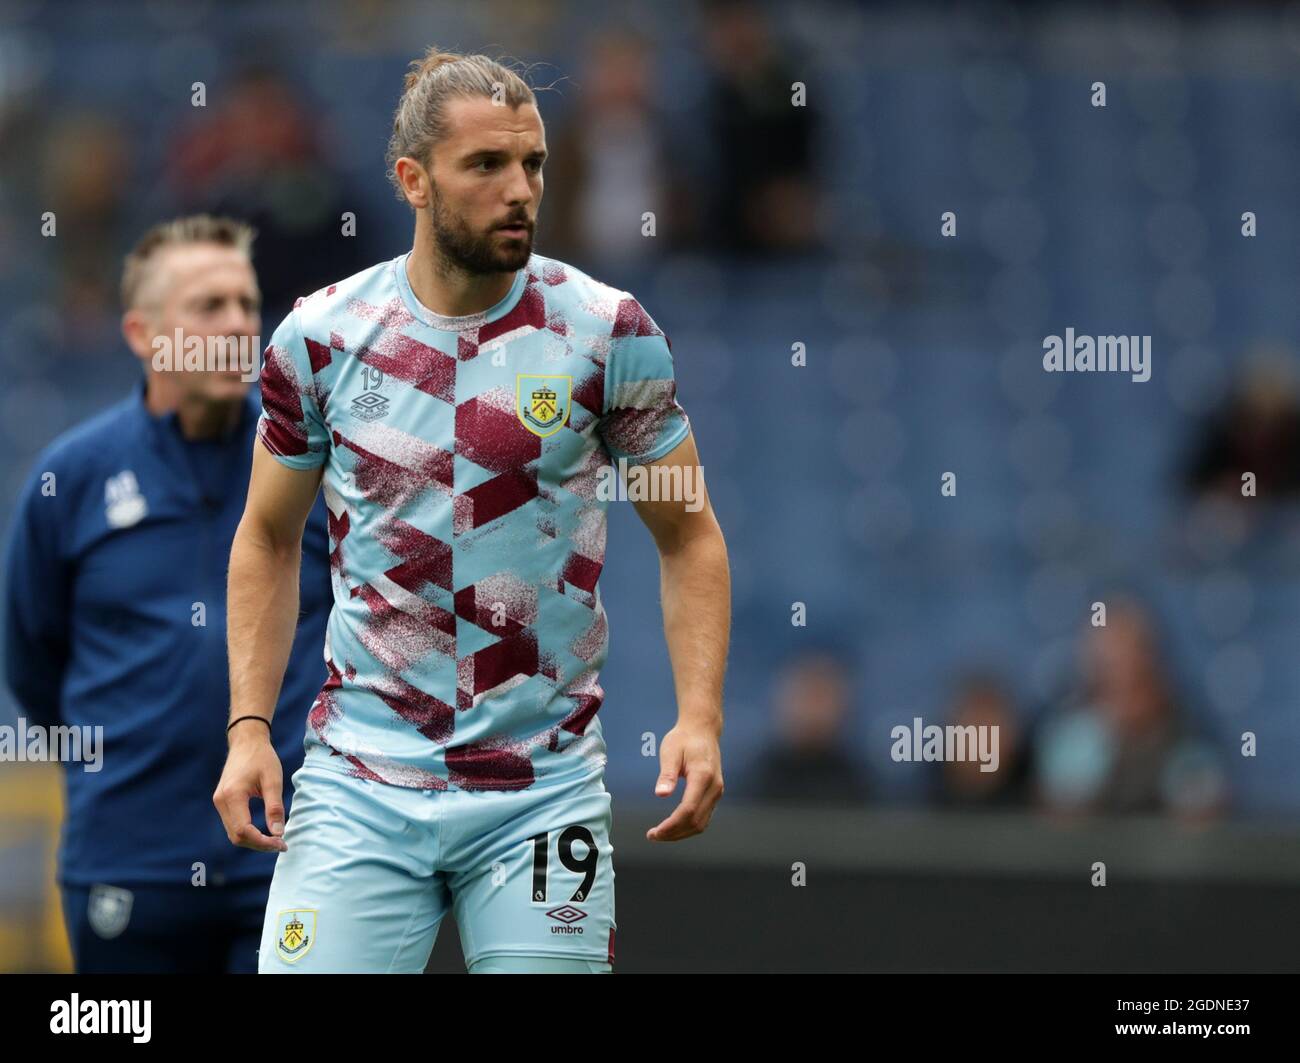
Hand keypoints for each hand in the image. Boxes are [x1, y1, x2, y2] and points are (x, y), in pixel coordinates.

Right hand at [213, 721, 286, 851]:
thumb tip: (278, 833)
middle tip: (281, 844)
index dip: (262, 842)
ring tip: (275, 840)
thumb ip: (274, 807)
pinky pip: (233, 825)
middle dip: (259, 844)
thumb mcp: (273, 780)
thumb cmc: (262, 757)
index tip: (282, 843)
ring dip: (253, 840)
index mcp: (232, 795)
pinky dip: (247, 833)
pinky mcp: (222, 802)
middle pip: (236, 836)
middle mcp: (221, 801)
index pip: (243, 831)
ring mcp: (219, 802)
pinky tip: (264, 832)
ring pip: (233, 833)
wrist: (246, 742)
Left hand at [647, 721, 722, 840]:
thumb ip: (667, 774)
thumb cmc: (683, 739)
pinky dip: (688, 827)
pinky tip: (673, 827)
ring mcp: (717, 792)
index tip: (654, 832)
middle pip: (695, 821)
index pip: (688, 810)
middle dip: (674, 833)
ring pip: (701, 824)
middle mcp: (714, 788)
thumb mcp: (670, 752)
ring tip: (660, 834)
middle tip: (652, 835)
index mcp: (703, 776)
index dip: (671, 825)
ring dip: (681, 833)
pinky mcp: (715, 794)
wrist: (703, 730)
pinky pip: (704, 818)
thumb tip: (661, 795)